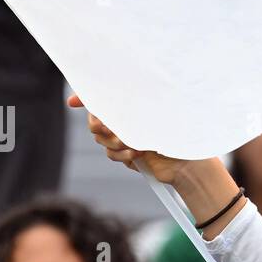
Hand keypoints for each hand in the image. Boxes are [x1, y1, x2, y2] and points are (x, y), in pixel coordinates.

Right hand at [66, 94, 186, 183]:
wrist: (188, 164)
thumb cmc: (181, 135)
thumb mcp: (159, 113)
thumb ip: (134, 104)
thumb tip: (113, 100)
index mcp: (134, 104)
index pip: (104, 97)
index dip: (85, 96)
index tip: (73, 101)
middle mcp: (127, 118)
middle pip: (96, 119)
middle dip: (101, 125)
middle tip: (112, 130)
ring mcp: (125, 136)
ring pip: (101, 138)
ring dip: (116, 142)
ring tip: (136, 145)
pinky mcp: (126, 154)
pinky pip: (111, 153)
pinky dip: (123, 155)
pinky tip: (139, 155)